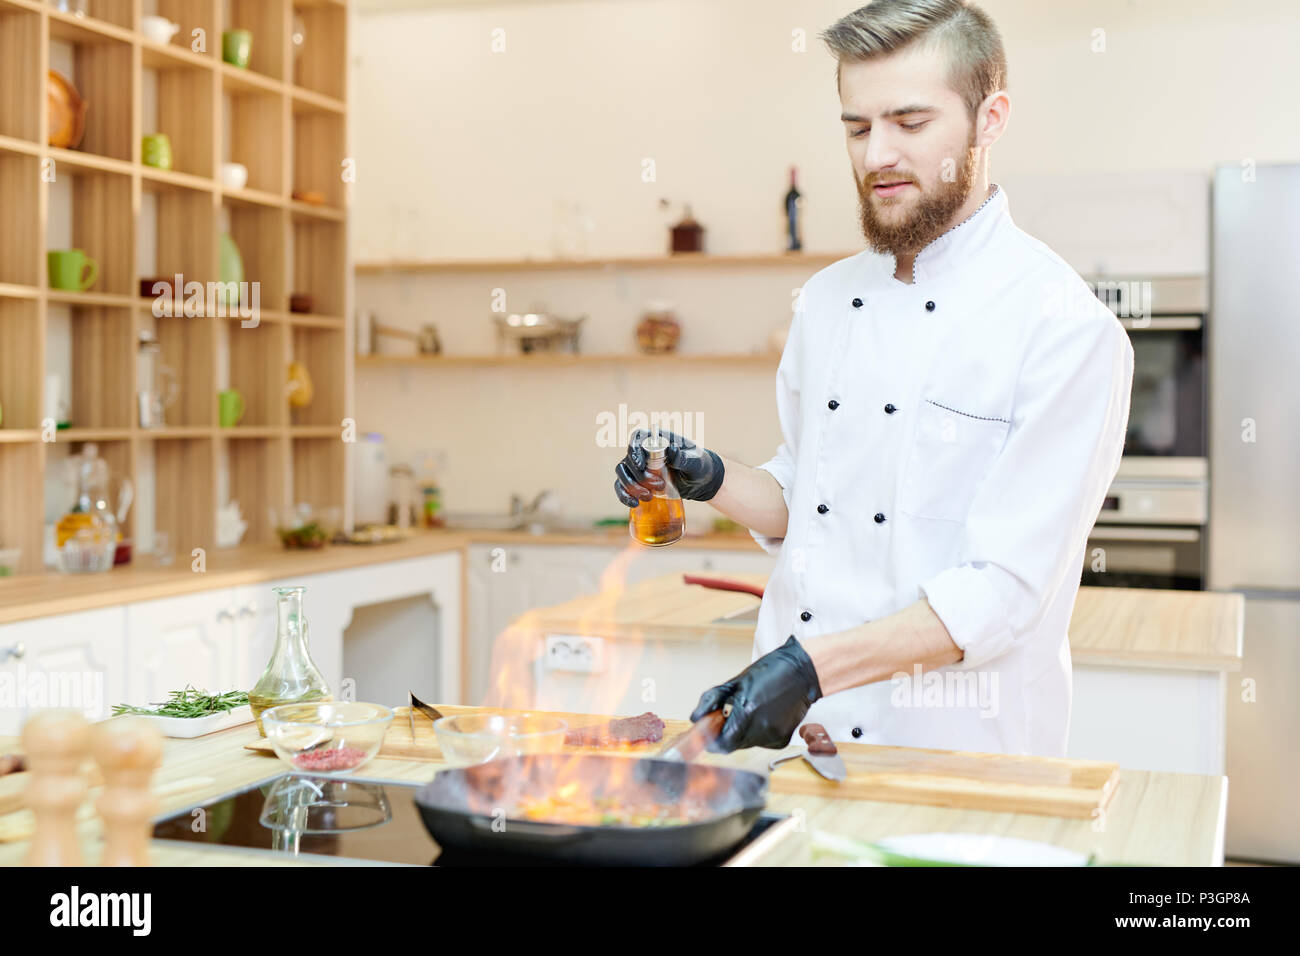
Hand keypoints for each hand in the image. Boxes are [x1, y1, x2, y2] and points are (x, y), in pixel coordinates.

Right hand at [613, 428, 724, 506]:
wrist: (701, 482)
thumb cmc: (699, 466)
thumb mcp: (695, 462)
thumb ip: (684, 457)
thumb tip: (672, 450)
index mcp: (658, 440)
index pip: (638, 438)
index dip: (634, 450)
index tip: (641, 465)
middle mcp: (644, 451)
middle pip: (628, 459)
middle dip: (639, 476)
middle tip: (658, 486)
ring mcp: (639, 467)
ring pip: (622, 473)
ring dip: (631, 486)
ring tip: (648, 497)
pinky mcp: (638, 482)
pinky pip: (622, 487)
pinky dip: (624, 495)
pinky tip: (634, 504)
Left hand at [690, 636, 822, 751]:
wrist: (801, 673)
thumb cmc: (769, 672)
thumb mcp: (735, 682)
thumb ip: (711, 701)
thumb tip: (695, 718)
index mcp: (746, 712)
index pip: (721, 744)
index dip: (713, 740)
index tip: (711, 732)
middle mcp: (760, 728)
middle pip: (733, 745)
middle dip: (728, 733)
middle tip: (731, 715)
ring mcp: (773, 736)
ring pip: (747, 744)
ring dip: (743, 733)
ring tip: (752, 711)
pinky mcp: (782, 740)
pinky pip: (761, 742)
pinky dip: (758, 732)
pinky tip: (765, 715)